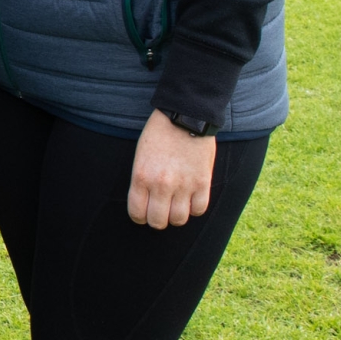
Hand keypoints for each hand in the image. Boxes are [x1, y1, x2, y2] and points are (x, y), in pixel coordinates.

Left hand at [128, 109, 215, 228]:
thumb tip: (146, 203)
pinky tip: (191, 199)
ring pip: (179, 220)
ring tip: (176, 205)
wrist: (184, 117)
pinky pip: (199, 210)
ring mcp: (183, 185)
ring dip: (176, 216)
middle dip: (157, 220)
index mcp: (141, 177)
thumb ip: (142, 181)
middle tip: (160, 211)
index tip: (144, 212)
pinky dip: (195, 208)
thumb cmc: (158, 135)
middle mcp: (161, 185)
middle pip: (158, 222)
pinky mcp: (203, 183)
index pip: (137, 213)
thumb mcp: (140, 157)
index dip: (140, 217)